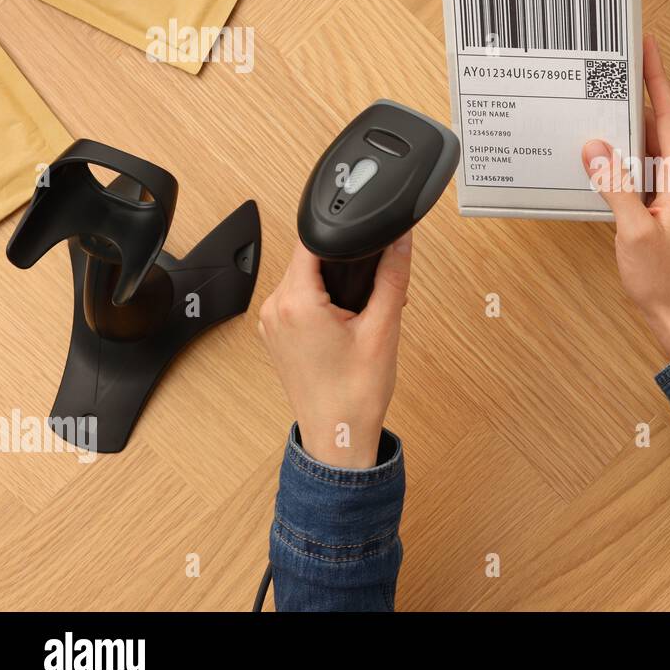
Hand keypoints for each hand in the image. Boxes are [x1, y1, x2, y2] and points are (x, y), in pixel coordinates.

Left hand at [258, 235, 411, 467]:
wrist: (339, 435)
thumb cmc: (355, 394)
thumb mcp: (383, 327)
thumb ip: (392, 276)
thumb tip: (400, 241)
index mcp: (295, 302)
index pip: (311, 240)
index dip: (340, 233)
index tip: (362, 239)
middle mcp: (273, 309)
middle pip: (306, 259)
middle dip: (342, 264)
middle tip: (367, 291)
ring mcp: (269, 324)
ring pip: (301, 280)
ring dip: (331, 284)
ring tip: (357, 313)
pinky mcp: (274, 335)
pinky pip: (295, 301)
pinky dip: (319, 302)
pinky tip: (343, 325)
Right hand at [583, 35, 669, 359]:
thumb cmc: (663, 278)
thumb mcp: (633, 231)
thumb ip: (615, 186)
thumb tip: (596, 148)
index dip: (658, 79)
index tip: (647, 47)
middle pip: (659, 124)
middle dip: (640, 91)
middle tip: (616, 61)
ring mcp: (669, 192)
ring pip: (647, 145)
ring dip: (627, 122)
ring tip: (603, 95)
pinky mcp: (657, 205)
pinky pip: (639, 167)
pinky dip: (621, 152)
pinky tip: (601, 148)